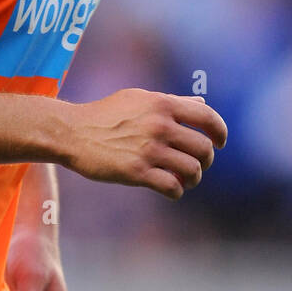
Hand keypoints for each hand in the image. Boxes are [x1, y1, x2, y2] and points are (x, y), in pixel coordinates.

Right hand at [61, 91, 226, 199]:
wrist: (71, 132)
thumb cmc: (105, 114)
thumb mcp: (138, 99)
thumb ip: (172, 101)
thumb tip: (202, 102)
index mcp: (162, 104)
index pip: (207, 117)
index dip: (220, 132)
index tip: (219, 143)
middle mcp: (159, 126)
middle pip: (203, 148)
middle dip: (205, 160)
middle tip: (197, 165)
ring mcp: (149, 150)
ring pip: (192, 170)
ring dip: (193, 178)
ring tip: (185, 180)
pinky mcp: (136, 172)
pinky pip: (172, 187)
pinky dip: (176, 191)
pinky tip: (171, 190)